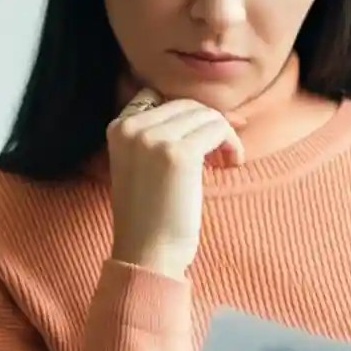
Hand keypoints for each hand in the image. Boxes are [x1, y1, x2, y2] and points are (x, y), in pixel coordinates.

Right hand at [107, 88, 245, 279]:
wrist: (148, 253)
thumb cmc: (152, 217)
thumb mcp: (143, 165)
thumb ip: (160, 135)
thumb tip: (208, 111)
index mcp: (118, 128)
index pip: (158, 97)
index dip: (188, 114)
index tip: (207, 135)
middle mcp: (132, 128)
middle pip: (186, 104)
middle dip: (209, 125)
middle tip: (220, 157)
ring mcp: (154, 138)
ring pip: (205, 114)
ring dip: (223, 135)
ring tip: (225, 162)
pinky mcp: (179, 154)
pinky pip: (218, 129)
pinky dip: (231, 144)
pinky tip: (232, 164)